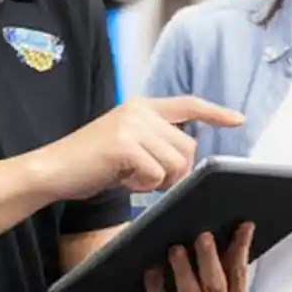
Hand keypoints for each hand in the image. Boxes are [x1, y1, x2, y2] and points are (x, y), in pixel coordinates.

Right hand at [31, 96, 244, 201]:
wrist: (53, 169)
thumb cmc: (89, 164)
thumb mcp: (126, 144)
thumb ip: (154, 141)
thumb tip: (185, 156)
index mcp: (141, 106)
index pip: (187, 104)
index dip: (215, 113)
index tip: (238, 119)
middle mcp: (139, 111)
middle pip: (187, 147)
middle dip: (176, 172)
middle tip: (147, 179)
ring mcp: (132, 125)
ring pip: (175, 162)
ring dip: (159, 181)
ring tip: (131, 178)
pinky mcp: (124, 144)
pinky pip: (156, 174)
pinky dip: (142, 186)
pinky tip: (122, 181)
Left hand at [145, 223, 254, 291]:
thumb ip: (221, 279)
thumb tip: (219, 239)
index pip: (239, 276)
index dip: (242, 249)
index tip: (244, 226)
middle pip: (215, 286)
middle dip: (210, 259)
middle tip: (204, 236)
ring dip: (184, 269)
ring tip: (177, 249)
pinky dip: (155, 282)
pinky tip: (153, 266)